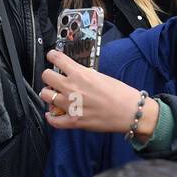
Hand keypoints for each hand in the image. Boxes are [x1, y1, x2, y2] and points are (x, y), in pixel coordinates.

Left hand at [38, 49, 157, 138]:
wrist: (130, 112)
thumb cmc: (121, 93)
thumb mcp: (101, 76)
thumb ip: (85, 75)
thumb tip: (76, 74)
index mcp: (80, 74)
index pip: (56, 58)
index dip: (52, 56)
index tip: (52, 57)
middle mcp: (72, 88)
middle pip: (46, 76)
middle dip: (49, 76)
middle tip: (53, 79)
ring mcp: (70, 105)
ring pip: (45, 96)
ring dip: (48, 95)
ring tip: (54, 96)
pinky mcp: (73, 121)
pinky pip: (53, 120)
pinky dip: (51, 117)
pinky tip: (52, 114)